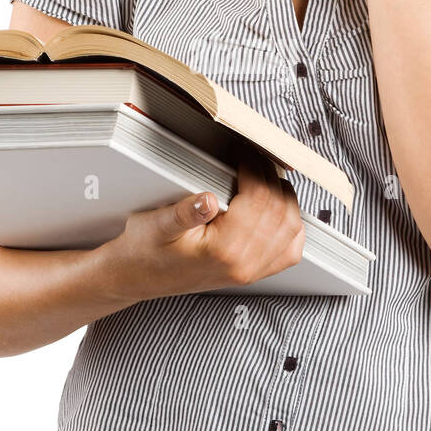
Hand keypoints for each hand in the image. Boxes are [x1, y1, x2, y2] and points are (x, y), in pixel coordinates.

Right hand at [107, 148, 305, 299]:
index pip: (258, 200)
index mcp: (223, 251)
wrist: (139, 277)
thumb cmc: (145, 250)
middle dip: (271, 178)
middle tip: (255, 159)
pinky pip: (290, 251)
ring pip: (291, 229)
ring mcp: (252, 272)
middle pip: (279, 211)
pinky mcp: (253, 272)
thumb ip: (183, 212)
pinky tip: (277, 209)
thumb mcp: (156, 224)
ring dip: (285, 198)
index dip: (255, 168)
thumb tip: (207, 198)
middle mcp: (244, 265)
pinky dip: (291, 226)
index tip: (244, 153)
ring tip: (266, 177)